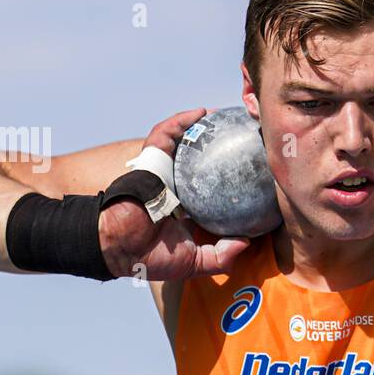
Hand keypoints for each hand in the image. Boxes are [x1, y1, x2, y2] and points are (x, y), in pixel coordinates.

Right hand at [99, 108, 245, 279]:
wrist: (120, 246)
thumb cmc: (152, 256)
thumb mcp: (195, 261)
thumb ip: (221, 255)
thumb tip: (246, 242)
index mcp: (188, 205)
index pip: (212, 185)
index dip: (231, 174)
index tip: (253, 166)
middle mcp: (177, 184)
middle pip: (202, 158)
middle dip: (221, 142)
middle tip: (244, 133)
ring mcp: (163, 170)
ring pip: (185, 141)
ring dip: (204, 124)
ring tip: (226, 114)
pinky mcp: (150, 159)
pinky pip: (166, 133)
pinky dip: (182, 120)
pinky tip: (201, 112)